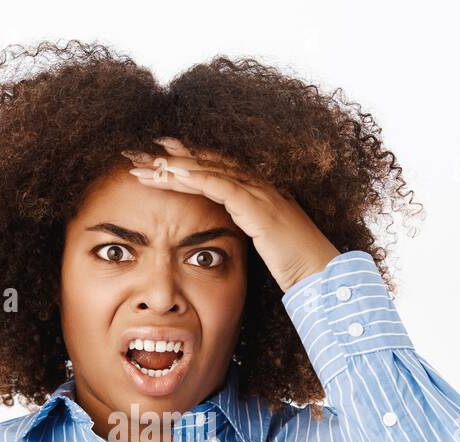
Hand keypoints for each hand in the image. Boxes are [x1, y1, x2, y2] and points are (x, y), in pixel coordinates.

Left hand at [122, 136, 340, 292]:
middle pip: (207, 163)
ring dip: (173, 167)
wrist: (321, 274)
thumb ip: (248, 233)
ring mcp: (259, 194)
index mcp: (259, 192)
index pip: (216, 168)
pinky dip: (196, 179)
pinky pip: (221, 187)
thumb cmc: (296, 265)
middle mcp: (258, 185)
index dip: (187, 158)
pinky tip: (173, 174)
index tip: (159, 153)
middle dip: (171, 156)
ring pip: (209, 171)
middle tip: (139, 150)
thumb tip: (230, 235)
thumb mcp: (265, 245)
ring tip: (144, 165)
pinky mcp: (258, 209)